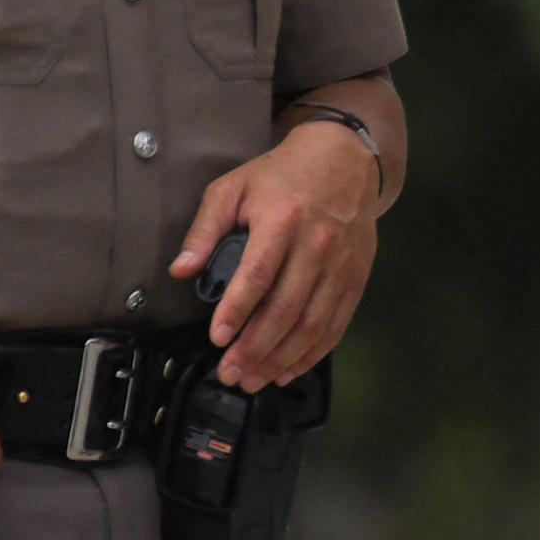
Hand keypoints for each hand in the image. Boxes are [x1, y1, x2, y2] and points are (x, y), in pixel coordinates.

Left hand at [176, 122, 380, 391]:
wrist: (343, 160)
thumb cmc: (282, 176)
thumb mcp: (233, 188)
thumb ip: (204, 230)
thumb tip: (182, 270)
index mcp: (282, 219)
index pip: (258, 273)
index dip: (237, 310)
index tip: (218, 337)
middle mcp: (317, 244)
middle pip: (286, 307)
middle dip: (256, 348)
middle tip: (231, 373)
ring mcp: (341, 264)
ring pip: (312, 323)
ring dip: (282, 358)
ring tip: (254, 379)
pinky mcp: (356, 277)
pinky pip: (336, 324)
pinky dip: (312, 353)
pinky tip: (289, 369)